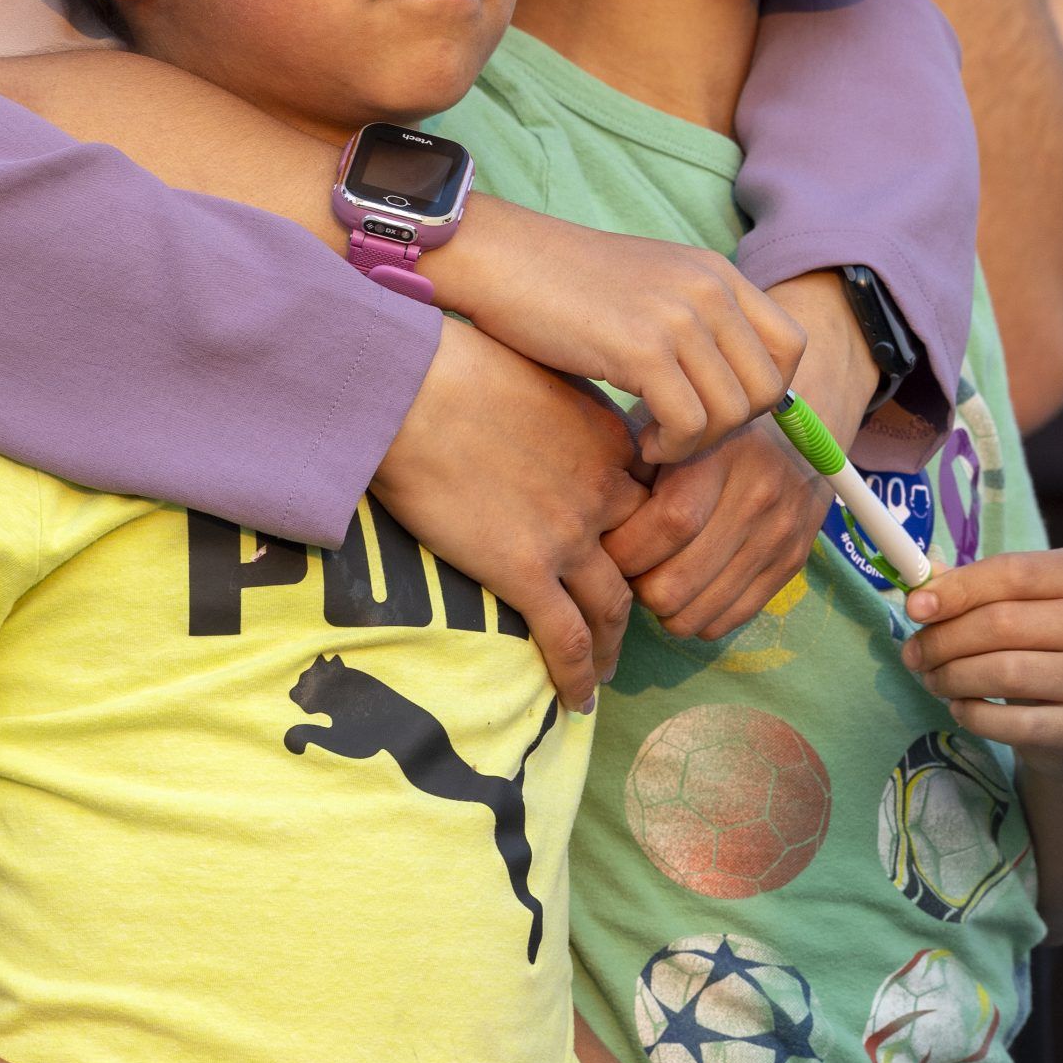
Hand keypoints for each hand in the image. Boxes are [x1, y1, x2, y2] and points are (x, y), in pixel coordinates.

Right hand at [374, 318, 644, 711]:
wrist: (410, 384)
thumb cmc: (455, 361)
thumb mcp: (535, 370)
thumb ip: (557, 407)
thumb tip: (540, 418)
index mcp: (608, 438)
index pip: (651, 498)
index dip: (648, 532)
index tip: (634, 550)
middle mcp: (603, 489)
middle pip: (645, 558)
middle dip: (644, 593)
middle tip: (630, 618)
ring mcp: (568, 534)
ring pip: (614, 609)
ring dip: (614, 646)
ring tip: (606, 672)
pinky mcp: (524, 570)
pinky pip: (567, 639)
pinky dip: (579, 676)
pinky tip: (577, 701)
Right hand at [438, 208, 803, 467]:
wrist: (501, 261)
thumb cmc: (562, 286)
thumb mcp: (650, 289)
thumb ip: (697, 325)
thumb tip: (739, 392)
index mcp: (715, 272)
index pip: (790, 345)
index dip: (766, 393)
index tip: (721, 413)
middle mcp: (708, 288)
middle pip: (769, 388)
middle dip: (731, 429)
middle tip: (684, 435)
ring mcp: (679, 315)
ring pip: (733, 413)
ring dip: (698, 444)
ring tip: (657, 440)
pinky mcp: (643, 347)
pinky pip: (690, 424)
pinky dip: (671, 448)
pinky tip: (640, 440)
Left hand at [602, 269, 876, 638]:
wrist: (795, 422)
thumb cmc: (706, 422)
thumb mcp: (669, 417)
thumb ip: (633, 456)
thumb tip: (584, 508)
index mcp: (720, 452)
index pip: (667, 524)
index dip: (624, 548)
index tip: (602, 545)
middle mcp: (757, 493)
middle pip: (678, 581)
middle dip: (636, 586)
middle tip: (623, 569)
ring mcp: (779, 533)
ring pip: (700, 613)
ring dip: (664, 608)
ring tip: (652, 578)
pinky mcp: (793, 562)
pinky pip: (732, 619)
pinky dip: (699, 617)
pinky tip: (685, 588)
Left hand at [901, 548, 1062, 772]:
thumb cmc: (1037, 643)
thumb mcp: (1011, 603)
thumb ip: (968, 587)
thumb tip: (919, 586)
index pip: (1013, 572)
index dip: (958, 589)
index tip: (915, 608)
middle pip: (1004, 623)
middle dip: (945, 639)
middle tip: (914, 654)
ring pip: (1006, 672)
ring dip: (953, 677)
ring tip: (933, 679)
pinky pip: (1016, 723)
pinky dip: (975, 715)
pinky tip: (960, 708)